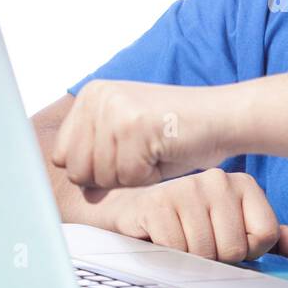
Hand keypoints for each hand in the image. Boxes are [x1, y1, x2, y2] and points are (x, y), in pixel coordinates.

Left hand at [52, 79, 230, 189]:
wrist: (224, 118)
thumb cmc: (179, 134)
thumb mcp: (126, 142)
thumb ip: (96, 159)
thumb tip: (79, 192)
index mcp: (90, 95)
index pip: (62, 156)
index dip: (95, 170)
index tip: (127, 155)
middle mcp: (97, 97)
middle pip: (77, 170)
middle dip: (112, 177)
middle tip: (144, 155)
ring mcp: (114, 109)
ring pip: (102, 178)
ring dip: (133, 177)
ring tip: (156, 152)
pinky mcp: (134, 125)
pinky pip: (128, 178)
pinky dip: (149, 178)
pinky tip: (166, 153)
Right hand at [97, 170, 287, 262]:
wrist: (135, 213)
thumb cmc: (191, 223)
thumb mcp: (238, 229)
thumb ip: (278, 239)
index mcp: (244, 184)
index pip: (265, 237)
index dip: (247, 252)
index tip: (225, 238)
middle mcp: (219, 180)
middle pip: (236, 249)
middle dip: (217, 257)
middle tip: (198, 240)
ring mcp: (188, 189)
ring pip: (206, 253)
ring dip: (191, 259)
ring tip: (180, 239)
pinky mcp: (159, 204)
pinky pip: (177, 251)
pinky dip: (169, 255)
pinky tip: (162, 238)